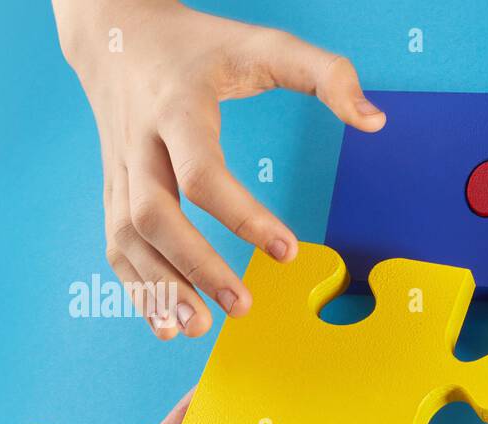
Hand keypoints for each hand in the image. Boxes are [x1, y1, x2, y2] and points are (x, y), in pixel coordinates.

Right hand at [52, 0, 384, 338]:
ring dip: (160, 288)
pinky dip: (136, 288)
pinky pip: (115, 245)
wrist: (116, 31)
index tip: (287, 252)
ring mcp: (119, 169)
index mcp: (177, 109)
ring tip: (200, 327)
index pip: (203, 174)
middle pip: (154, 215)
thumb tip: (376, 121)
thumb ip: (328, 76)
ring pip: (127, 237)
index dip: (244, 217)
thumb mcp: (266, 45)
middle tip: (242, 307)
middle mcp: (139, 143)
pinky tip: (164, 322)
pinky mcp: (111, 189)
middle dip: (197, 266)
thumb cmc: (201, 45)